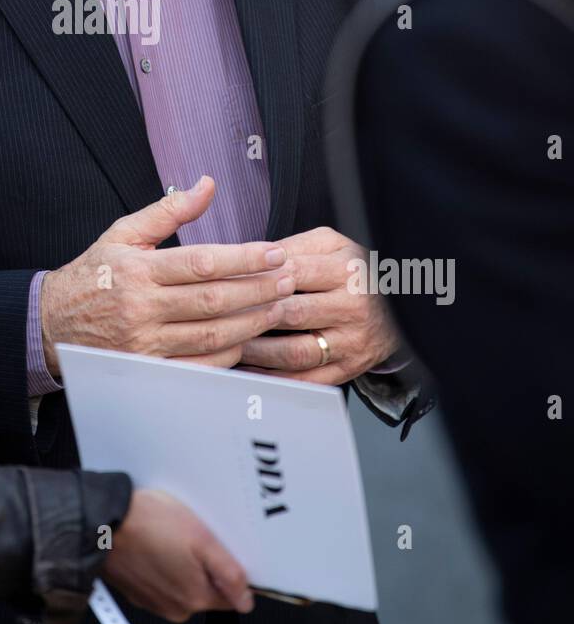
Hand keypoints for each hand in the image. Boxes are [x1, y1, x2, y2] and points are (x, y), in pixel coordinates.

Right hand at [40, 176, 291, 376]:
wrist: (52, 325)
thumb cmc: (93, 275)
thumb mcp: (122, 234)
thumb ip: (168, 210)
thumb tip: (206, 184)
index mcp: (138, 270)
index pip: (201, 263)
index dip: (244, 258)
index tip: (275, 251)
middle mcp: (141, 307)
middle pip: (213, 300)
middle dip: (258, 289)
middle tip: (289, 278)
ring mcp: (145, 343)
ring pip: (211, 335)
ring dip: (251, 322)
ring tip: (279, 305)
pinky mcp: (149, 369)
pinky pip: (199, 366)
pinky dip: (228, 354)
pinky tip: (249, 338)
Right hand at [103, 488, 253, 622]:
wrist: (100, 523)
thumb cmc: (146, 524)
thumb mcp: (200, 538)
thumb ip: (228, 573)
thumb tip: (246, 599)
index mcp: (195, 598)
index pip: (230, 595)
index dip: (230, 569)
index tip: (218, 548)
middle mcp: (175, 607)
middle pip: (205, 588)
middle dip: (203, 563)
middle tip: (192, 535)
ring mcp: (153, 600)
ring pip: (181, 581)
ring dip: (180, 561)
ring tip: (169, 534)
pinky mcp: (136, 589)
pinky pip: (159, 578)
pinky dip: (160, 562)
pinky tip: (154, 540)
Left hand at [239, 227, 397, 383]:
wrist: (402, 303)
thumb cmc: (357, 269)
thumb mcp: (332, 244)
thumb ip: (294, 245)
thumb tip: (253, 255)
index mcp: (346, 271)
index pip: (295, 273)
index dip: (258, 279)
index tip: (228, 283)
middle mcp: (352, 307)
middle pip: (293, 314)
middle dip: (252, 317)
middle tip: (220, 318)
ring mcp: (351, 342)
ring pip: (297, 352)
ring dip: (259, 352)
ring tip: (231, 345)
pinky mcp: (349, 368)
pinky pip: (308, 380)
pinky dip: (276, 379)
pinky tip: (251, 372)